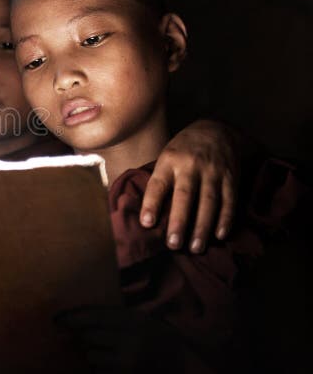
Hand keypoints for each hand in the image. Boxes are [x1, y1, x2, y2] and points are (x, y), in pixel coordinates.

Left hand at [55, 305, 181, 373]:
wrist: (182, 364)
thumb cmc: (154, 338)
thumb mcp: (139, 320)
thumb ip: (111, 318)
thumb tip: (74, 321)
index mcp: (134, 322)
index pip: (95, 317)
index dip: (73, 317)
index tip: (57, 320)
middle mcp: (130, 343)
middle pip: (89, 337)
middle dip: (87, 338)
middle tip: (97, 339)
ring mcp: (127, 364)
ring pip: (92, 358)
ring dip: (95, 357)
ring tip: (112, 355)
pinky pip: (99, 373)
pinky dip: (103, 370)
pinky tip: (116, 367)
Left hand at [140, 120, 239, 252]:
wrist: (216, 130)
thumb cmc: (183, 151)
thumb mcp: (166, 157)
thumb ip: (160, 181)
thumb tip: (148, 214)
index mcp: (169, 160)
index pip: (158, 184)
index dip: (151, 203)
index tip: (146, 223)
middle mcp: (191, 165)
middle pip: (185, 196)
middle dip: (179, 221)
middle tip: (174, 244)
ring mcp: (213, 172)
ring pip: (209, 202)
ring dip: (202, 227)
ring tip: (195, 248)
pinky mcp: (231, 178)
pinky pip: (229, 201)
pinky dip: (225, 219)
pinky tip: (219, 235)